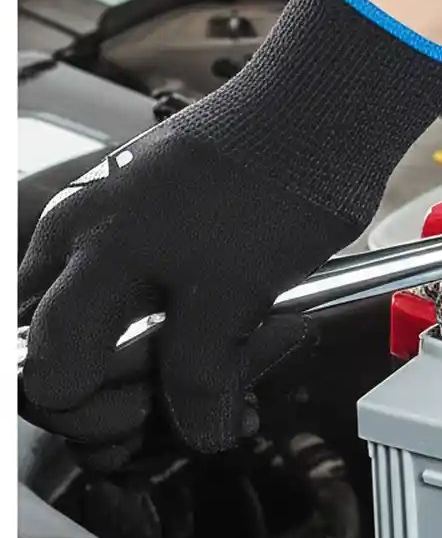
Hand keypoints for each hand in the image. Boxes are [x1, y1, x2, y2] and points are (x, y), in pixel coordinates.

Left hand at [18, 0, 441, 467]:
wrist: (316, 115)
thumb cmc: (251, 157)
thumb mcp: (153, 207)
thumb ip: (123, 281)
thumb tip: (125, 362)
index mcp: (71, 224)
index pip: (19, 333)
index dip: (58, 381)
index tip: (106, 394)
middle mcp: (92, 242)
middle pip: (41, 377)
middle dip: (93, 416)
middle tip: (146, 413)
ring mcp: (150, 261)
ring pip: (100, 392)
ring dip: (150, 422)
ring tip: (197, 403)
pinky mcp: (222, 282)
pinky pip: (194, 388)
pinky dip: (209, 418)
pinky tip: (227, 414)